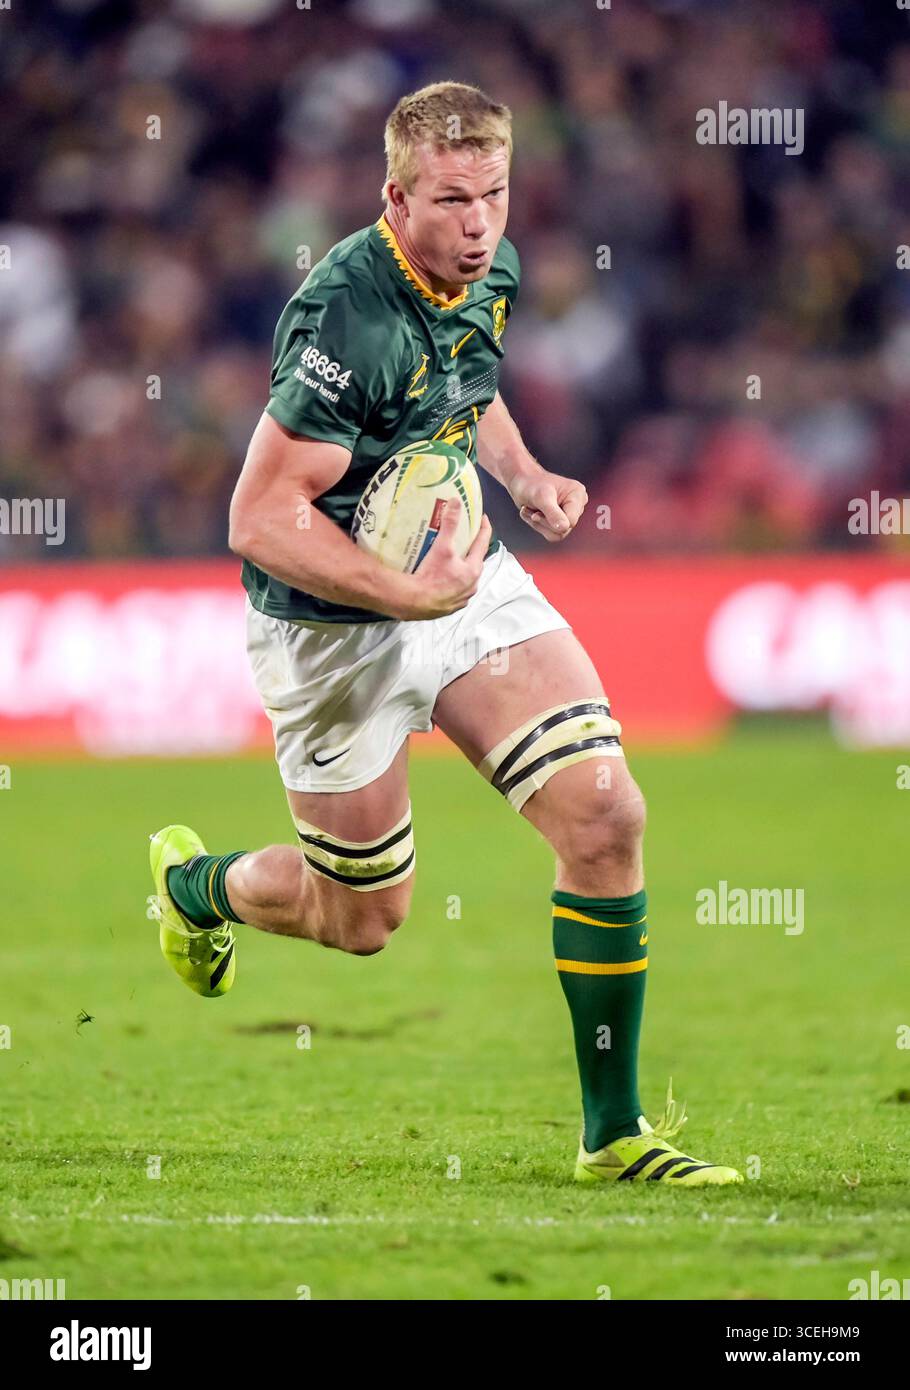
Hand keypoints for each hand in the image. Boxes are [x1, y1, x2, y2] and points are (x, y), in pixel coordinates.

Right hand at [397, 500, 491, 619]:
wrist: (414, 603)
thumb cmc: (430, 575)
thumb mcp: (442, 547)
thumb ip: (450, 524)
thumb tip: (456, 502)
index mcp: (473, 569)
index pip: (483, 544)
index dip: (484, 529)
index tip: (483, 518)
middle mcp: (472, 585)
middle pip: (476, 562)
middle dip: (473, 550)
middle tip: (467, 538)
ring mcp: (463, 597)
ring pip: (467, 578)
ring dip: (464, 568)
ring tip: (455, 559)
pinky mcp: (452, 607)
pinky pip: (457, 591)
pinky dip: (454, 583)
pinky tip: (445, 579)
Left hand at [510, 470, 587, 541]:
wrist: (522, 483)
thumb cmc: (531, 484)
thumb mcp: (540, 497)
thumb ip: (552, 513)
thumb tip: (564, 528)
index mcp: (577, 494)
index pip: (571, 521)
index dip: (551, 522)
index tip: (535, 514)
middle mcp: (577, 504)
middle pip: (563, 529)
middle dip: (542, 522)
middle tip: (530, 510)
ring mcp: (569, 513)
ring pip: (557, 534)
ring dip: (538, 524)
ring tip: (529, 511)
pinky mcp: (561, 520)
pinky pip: (552, 534)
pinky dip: (538, 526)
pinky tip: (532, 514)